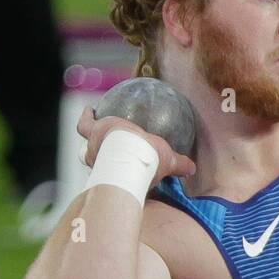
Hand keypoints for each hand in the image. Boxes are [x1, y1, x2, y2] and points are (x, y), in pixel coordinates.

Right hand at [76, 106, 196, 186]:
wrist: (130, 153)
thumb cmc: (148, 160)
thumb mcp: (167, 160)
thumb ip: (179, 164)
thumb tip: (193, 169)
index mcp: (122, 170)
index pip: (120, 170)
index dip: (119, 169)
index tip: (118, 165)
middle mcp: (103, 164)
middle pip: (97, 162)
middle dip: (99, 158)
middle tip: (104, 150)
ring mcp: (95, 149)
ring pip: (89, 145)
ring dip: (93, 138)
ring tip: (93, 127)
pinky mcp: (91, 132)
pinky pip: (85, 122)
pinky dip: (87, 115)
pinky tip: (90, 108)